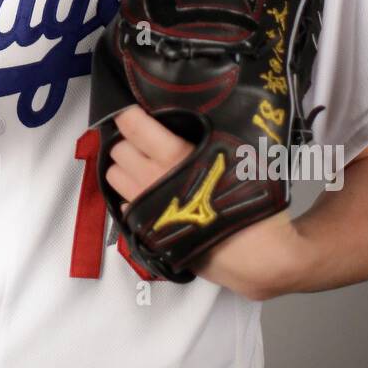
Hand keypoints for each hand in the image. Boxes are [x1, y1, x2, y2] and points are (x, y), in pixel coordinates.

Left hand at [106, 104, 300, 298]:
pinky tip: (151, 197)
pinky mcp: (143, 229)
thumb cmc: (249, 200)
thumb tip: (186, 125)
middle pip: (118, 150)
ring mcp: (144, 206)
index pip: (132, 125)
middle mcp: (150, 179)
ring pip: (114, 176)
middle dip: (127, 143)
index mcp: (172, 156)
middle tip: (144, 143)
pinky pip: (125, 205)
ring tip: (144, 168)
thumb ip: (204, 138)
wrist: (253, 255)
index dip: (129, 116)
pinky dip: (131, 197)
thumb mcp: (233, 156)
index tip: (134, 113)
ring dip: (124, 169)